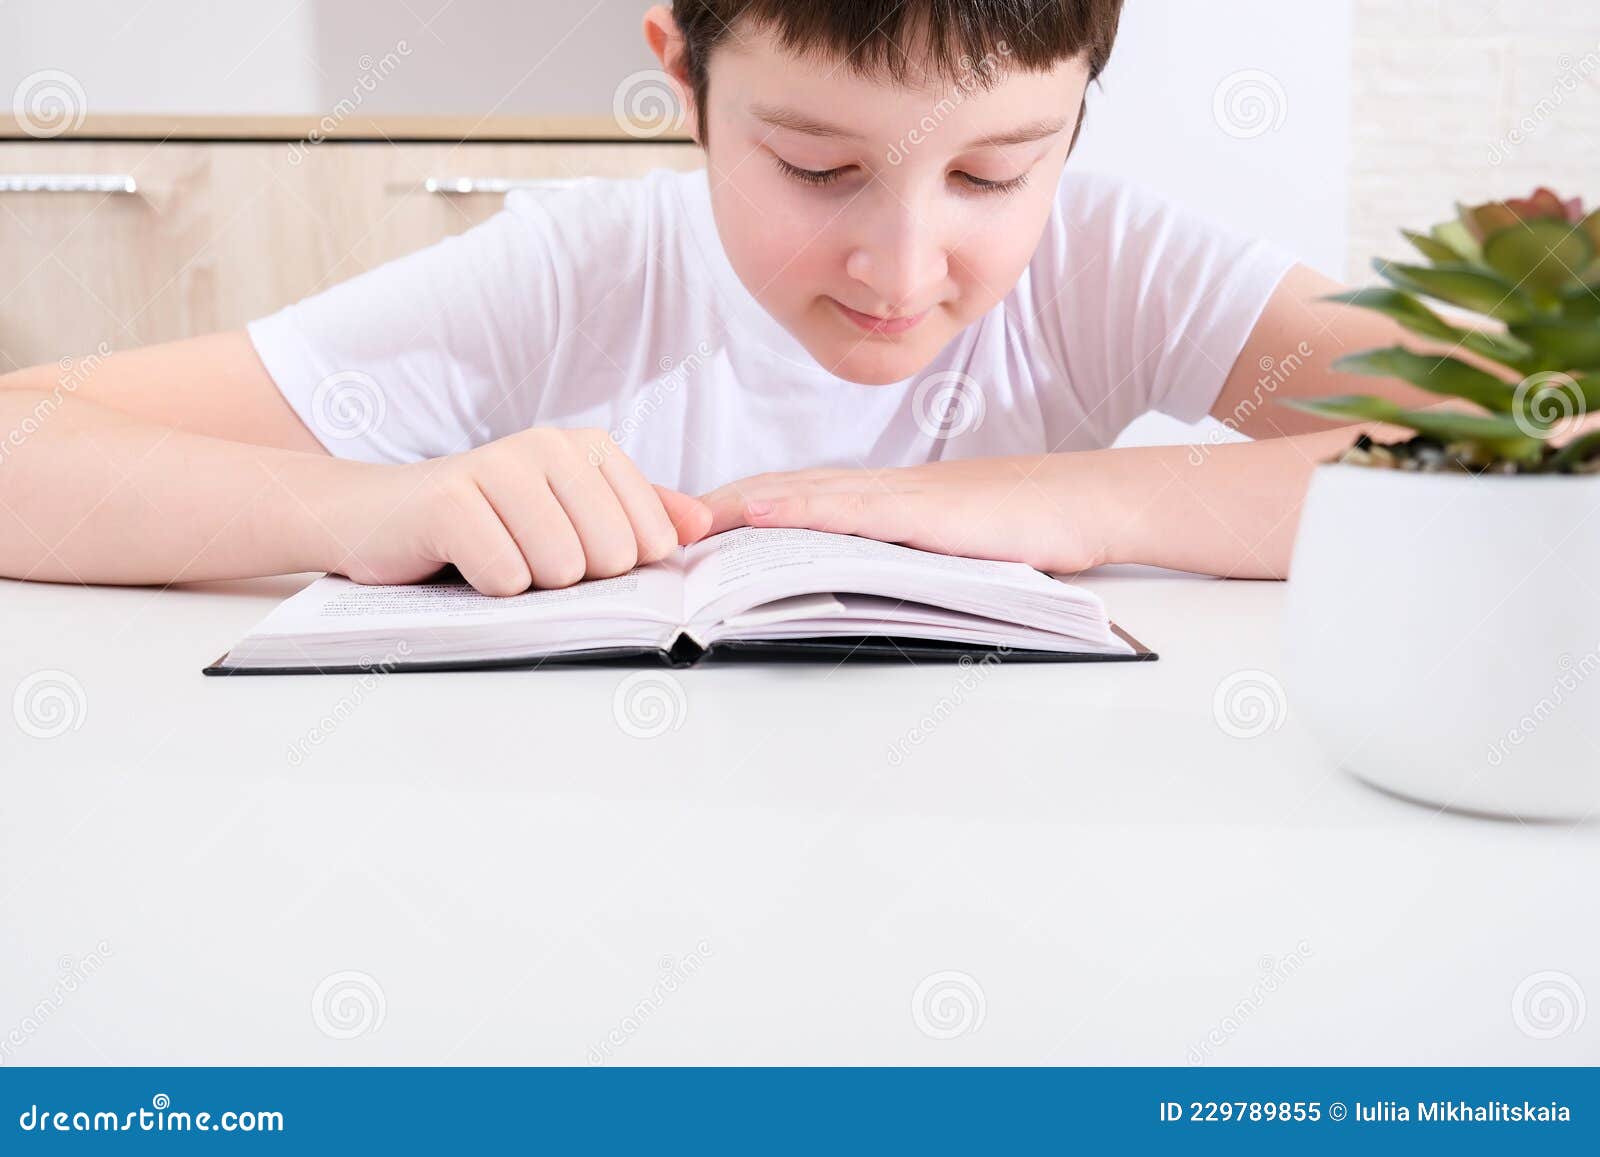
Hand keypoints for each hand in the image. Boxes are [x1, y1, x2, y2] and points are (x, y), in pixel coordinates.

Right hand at [311, 427, 711, 594]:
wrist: (381, 517)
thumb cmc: (484, 523)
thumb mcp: (567, 515)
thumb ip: (639, 514)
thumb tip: (703, 526)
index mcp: (587, 448)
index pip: (653, 538)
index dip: (617, 568)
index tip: (573, 552)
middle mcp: (547, 445)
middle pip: (612, 556)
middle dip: (572, 578)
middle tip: (527, 556)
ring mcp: (497, 466)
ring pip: (561, 570)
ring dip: (527, 585)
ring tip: (495, 555)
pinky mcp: (450, 501)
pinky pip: (506, 577)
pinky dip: (488, 589)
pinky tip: (464, 562)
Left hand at [698, 455, 1111, 574]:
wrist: (1083, 503)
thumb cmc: (1020, 530)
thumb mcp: (939, 547)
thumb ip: (891, 555)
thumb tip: (843, 580)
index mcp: (875, 500)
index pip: (785, 498)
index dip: (728, 510)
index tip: (679, 531)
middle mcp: (875, 489)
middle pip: (774, 491)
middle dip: (711, 509)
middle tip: (653, 530)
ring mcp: (896, 497)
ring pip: (798, 495)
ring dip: (734, 507)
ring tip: (680, 523)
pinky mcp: (922, 512)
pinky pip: (846, 507)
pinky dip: (795, 508)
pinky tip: (755, 512)